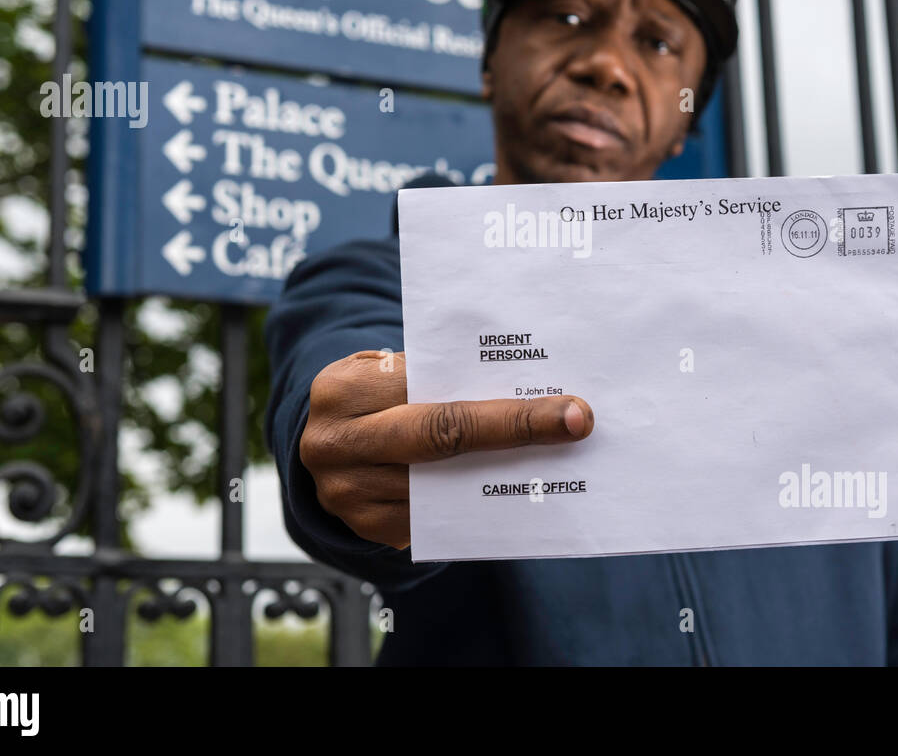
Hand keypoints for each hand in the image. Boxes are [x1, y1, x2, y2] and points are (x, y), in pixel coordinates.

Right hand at [300, 350, 593, 548]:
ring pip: (444, 486)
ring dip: (504, 473)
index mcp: (344, 390)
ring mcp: (346, 493)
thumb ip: (436, 378)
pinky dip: (476, 503)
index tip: (568, 408)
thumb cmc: (371, 395)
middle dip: (517, 430)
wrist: (320, 440)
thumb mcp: (385, 371)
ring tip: (554, 458)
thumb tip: (524, 391)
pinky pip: (433, 519)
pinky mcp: (363, 526)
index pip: (440, 398)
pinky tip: (510, 488)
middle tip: (577, 425)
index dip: (508, 407)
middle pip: (443, 439)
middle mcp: (337, 444)